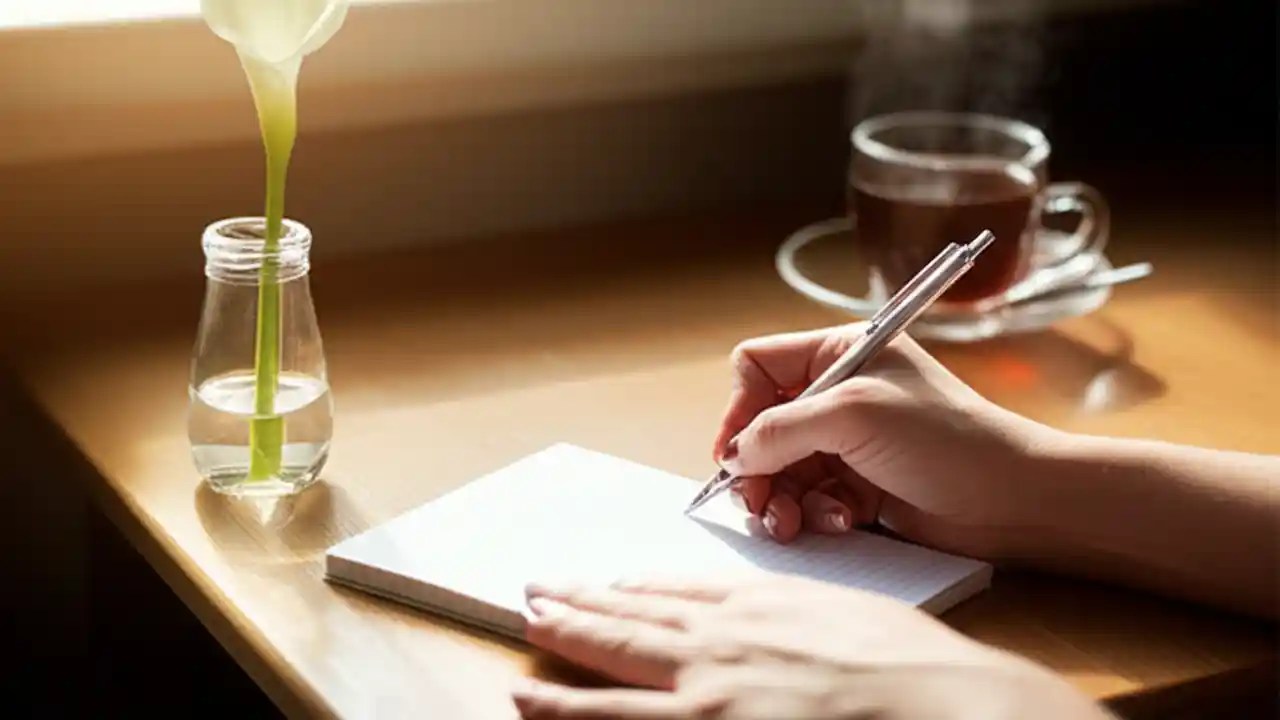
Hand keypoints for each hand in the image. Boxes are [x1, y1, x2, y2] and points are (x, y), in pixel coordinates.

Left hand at [514, 574, 1109, 719]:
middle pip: (633, 617)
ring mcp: (709, 689)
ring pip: (612, 661)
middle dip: (579, 603)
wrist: (950, 705)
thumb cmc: (917, 672)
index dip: (637, 587)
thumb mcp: (853, 621)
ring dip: (563, 644)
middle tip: (538, 590)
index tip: (611, 582)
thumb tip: (779, 638)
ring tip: (527, 628)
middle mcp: (725, 640)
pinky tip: (535, 703)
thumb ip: (799, 625)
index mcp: (765, 606)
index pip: (682, 590)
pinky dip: (570, 711)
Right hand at [712, 324, 1054, 554]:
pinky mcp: (858, 486)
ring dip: (781, 499)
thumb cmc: (944, 438)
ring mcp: (848, 442)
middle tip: (758, 502)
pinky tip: (841, 522)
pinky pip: (809, 499)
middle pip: (761, 427)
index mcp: (839, 353)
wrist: (1011, 499)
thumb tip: (734, 456)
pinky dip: (815, 514)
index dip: (739, 409)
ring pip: (780, 470)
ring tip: (793, 522)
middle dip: (757, 468)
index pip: (757, 368)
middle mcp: (838, 393)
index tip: (735, 453)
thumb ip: (782, 427)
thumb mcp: (854, 414)